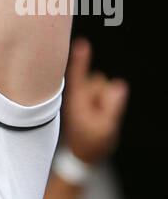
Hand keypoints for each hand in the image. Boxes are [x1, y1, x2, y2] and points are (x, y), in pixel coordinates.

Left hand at [61, 39, 128, 165]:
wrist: (82, 156)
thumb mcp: (105, 127)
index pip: (80, 74)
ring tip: (97, 118)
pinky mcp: (86, 100)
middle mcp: (78, 94)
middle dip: (104, 93)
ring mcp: (82, 96)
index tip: (81, 42)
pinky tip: (99, 115)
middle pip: (98, 79)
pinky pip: (103, 92)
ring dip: (103, 98)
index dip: (81, 59)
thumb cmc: (91, 143)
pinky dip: (104, 100)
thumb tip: (119, 84)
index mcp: (78, 100)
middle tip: (99, 116)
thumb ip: (113, 105)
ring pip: (102, 85)